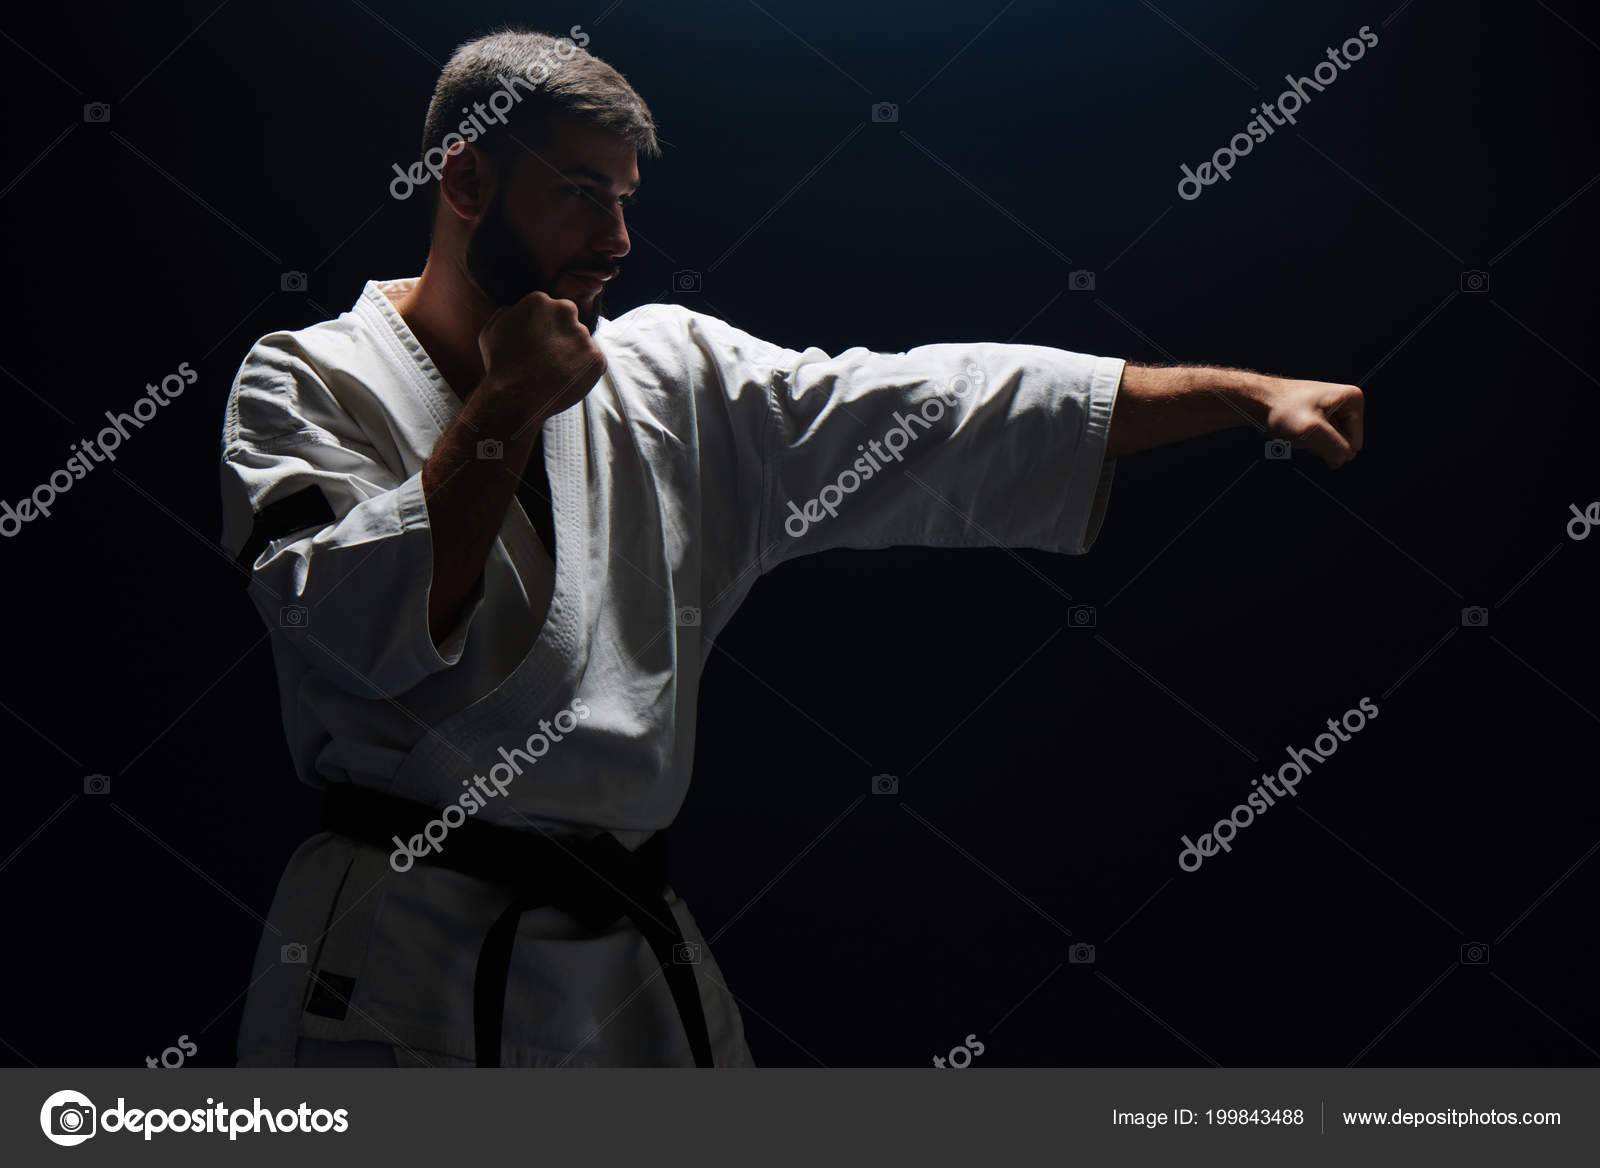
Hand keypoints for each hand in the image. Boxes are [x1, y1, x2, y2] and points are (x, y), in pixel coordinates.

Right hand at [477, 290, 607, 424]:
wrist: (514, 396)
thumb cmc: (499, 364)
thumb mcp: (492, 329)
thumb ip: (508, 313)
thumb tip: (517, 310)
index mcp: (541, 300)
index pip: (552, 310)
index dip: (546, 330)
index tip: (539, 345)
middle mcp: (565, 311)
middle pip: (570, 323)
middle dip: (563, 338)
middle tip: (549, 359)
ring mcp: (583, 335)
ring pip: (582, 344)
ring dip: (573, 356)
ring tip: (555, 373)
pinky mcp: (596, 357)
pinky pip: (594, 363)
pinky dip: (584, 372)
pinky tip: (566, 380)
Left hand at [1256, 377, 1363, 467]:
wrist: (1258, 400)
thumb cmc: (1281, 408)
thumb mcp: (1310, 429)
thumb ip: (1333, 446)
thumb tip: (1343, 460)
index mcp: (1353, 399)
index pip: (1354, 442)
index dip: (1330, 444)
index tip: (1310, 429)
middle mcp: (1347, 403)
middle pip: (1342, 443)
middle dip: (1321, 443)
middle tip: (1301, 431)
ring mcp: (1333, 410)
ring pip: (1329, 443)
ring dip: (1311, 443)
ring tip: (1296, 429)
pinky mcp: (1320, 417)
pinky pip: (1318, 439)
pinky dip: (1305, 440)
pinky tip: (1293, 430)